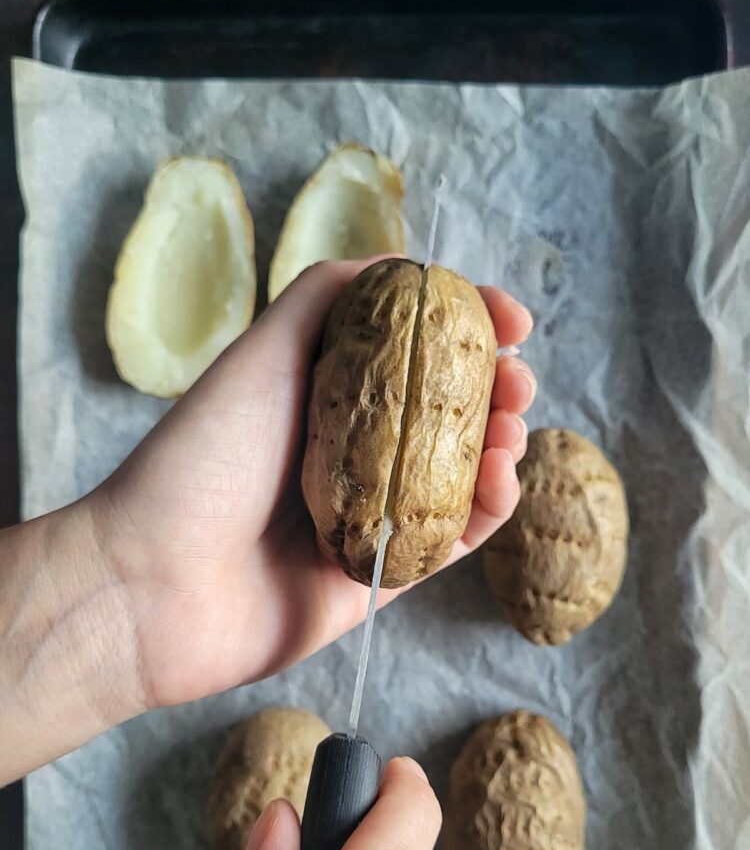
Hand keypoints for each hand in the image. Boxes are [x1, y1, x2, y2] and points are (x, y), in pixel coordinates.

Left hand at [93, 258, 534, 710]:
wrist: (159, 582)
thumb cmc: (203, 458)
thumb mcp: (261, 351)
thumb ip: (326, 298)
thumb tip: (402, 266)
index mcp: (326, 394)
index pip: (418, 351)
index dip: (470, 330)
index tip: (509, 318)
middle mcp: (354, 450)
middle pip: (450, 411)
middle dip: (497, 388)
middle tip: (518, 380)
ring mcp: (373, 515)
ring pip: (462, 475)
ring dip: (501, 444)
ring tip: (509, 429)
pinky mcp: (385, 575)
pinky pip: (455, 540)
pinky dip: (491, 509)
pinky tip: (501, 478)